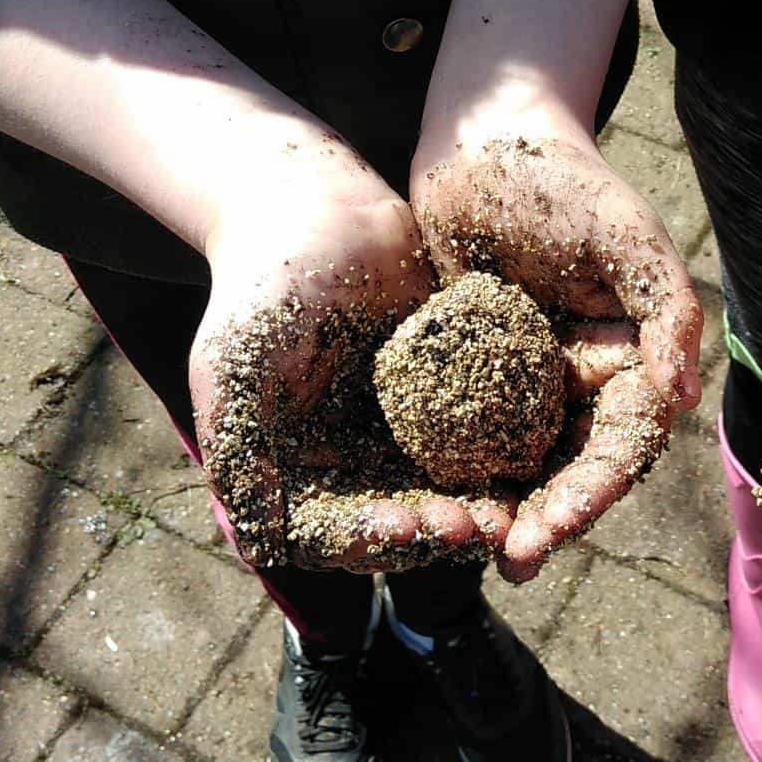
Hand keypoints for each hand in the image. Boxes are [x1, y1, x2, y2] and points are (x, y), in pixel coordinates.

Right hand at [188, 138, 514, 571]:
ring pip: (442, 486)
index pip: (335, 532)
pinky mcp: (446, 391)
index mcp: (297, 471)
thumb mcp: (232, 374)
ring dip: (474, 505)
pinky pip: (477, 432)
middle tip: (477, 530)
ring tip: (508, 512)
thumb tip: (262, 550)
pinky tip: (529, 456)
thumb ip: (241, 460)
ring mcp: (400, 429)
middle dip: (436, 530)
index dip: (372, 540)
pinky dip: (499, 451)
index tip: (408, 530)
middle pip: (398, 520)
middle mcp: (350, 462)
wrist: (313, 211)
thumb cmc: (260, 289)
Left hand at [412, 121, 700, 580]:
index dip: (592, 493)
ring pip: (518, 463)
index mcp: (632, 362)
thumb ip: (667, 310)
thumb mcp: (625, 235)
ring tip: (465, 547)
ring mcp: (524, 383)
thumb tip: (682, 399)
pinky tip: (423, 502)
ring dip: (498, 509)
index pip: (621, 445)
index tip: (552, 528)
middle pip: (570, 469)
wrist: (481, 144)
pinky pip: (462, 432)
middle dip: (544, 519)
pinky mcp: (466, 373)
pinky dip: (450, 469)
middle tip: (509, 559)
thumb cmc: (562, 178)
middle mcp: (582, 383)